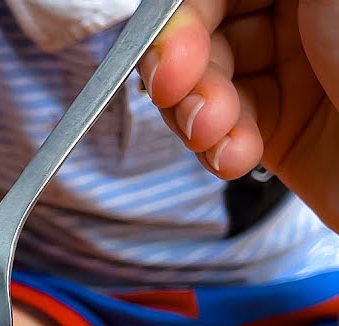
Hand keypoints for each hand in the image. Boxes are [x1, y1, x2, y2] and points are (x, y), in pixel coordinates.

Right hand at [140, 0, 338, 230]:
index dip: (187, 10)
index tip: (175, 42)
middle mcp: (306, 20)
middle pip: (205, 25)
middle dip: (182, 60)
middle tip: (175, 88)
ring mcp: (292, 75)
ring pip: (202, 79)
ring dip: (193, 110)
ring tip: (213, 134)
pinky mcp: (278, 132)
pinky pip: (217, 131)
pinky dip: (212, 146)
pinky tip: (234, 155)